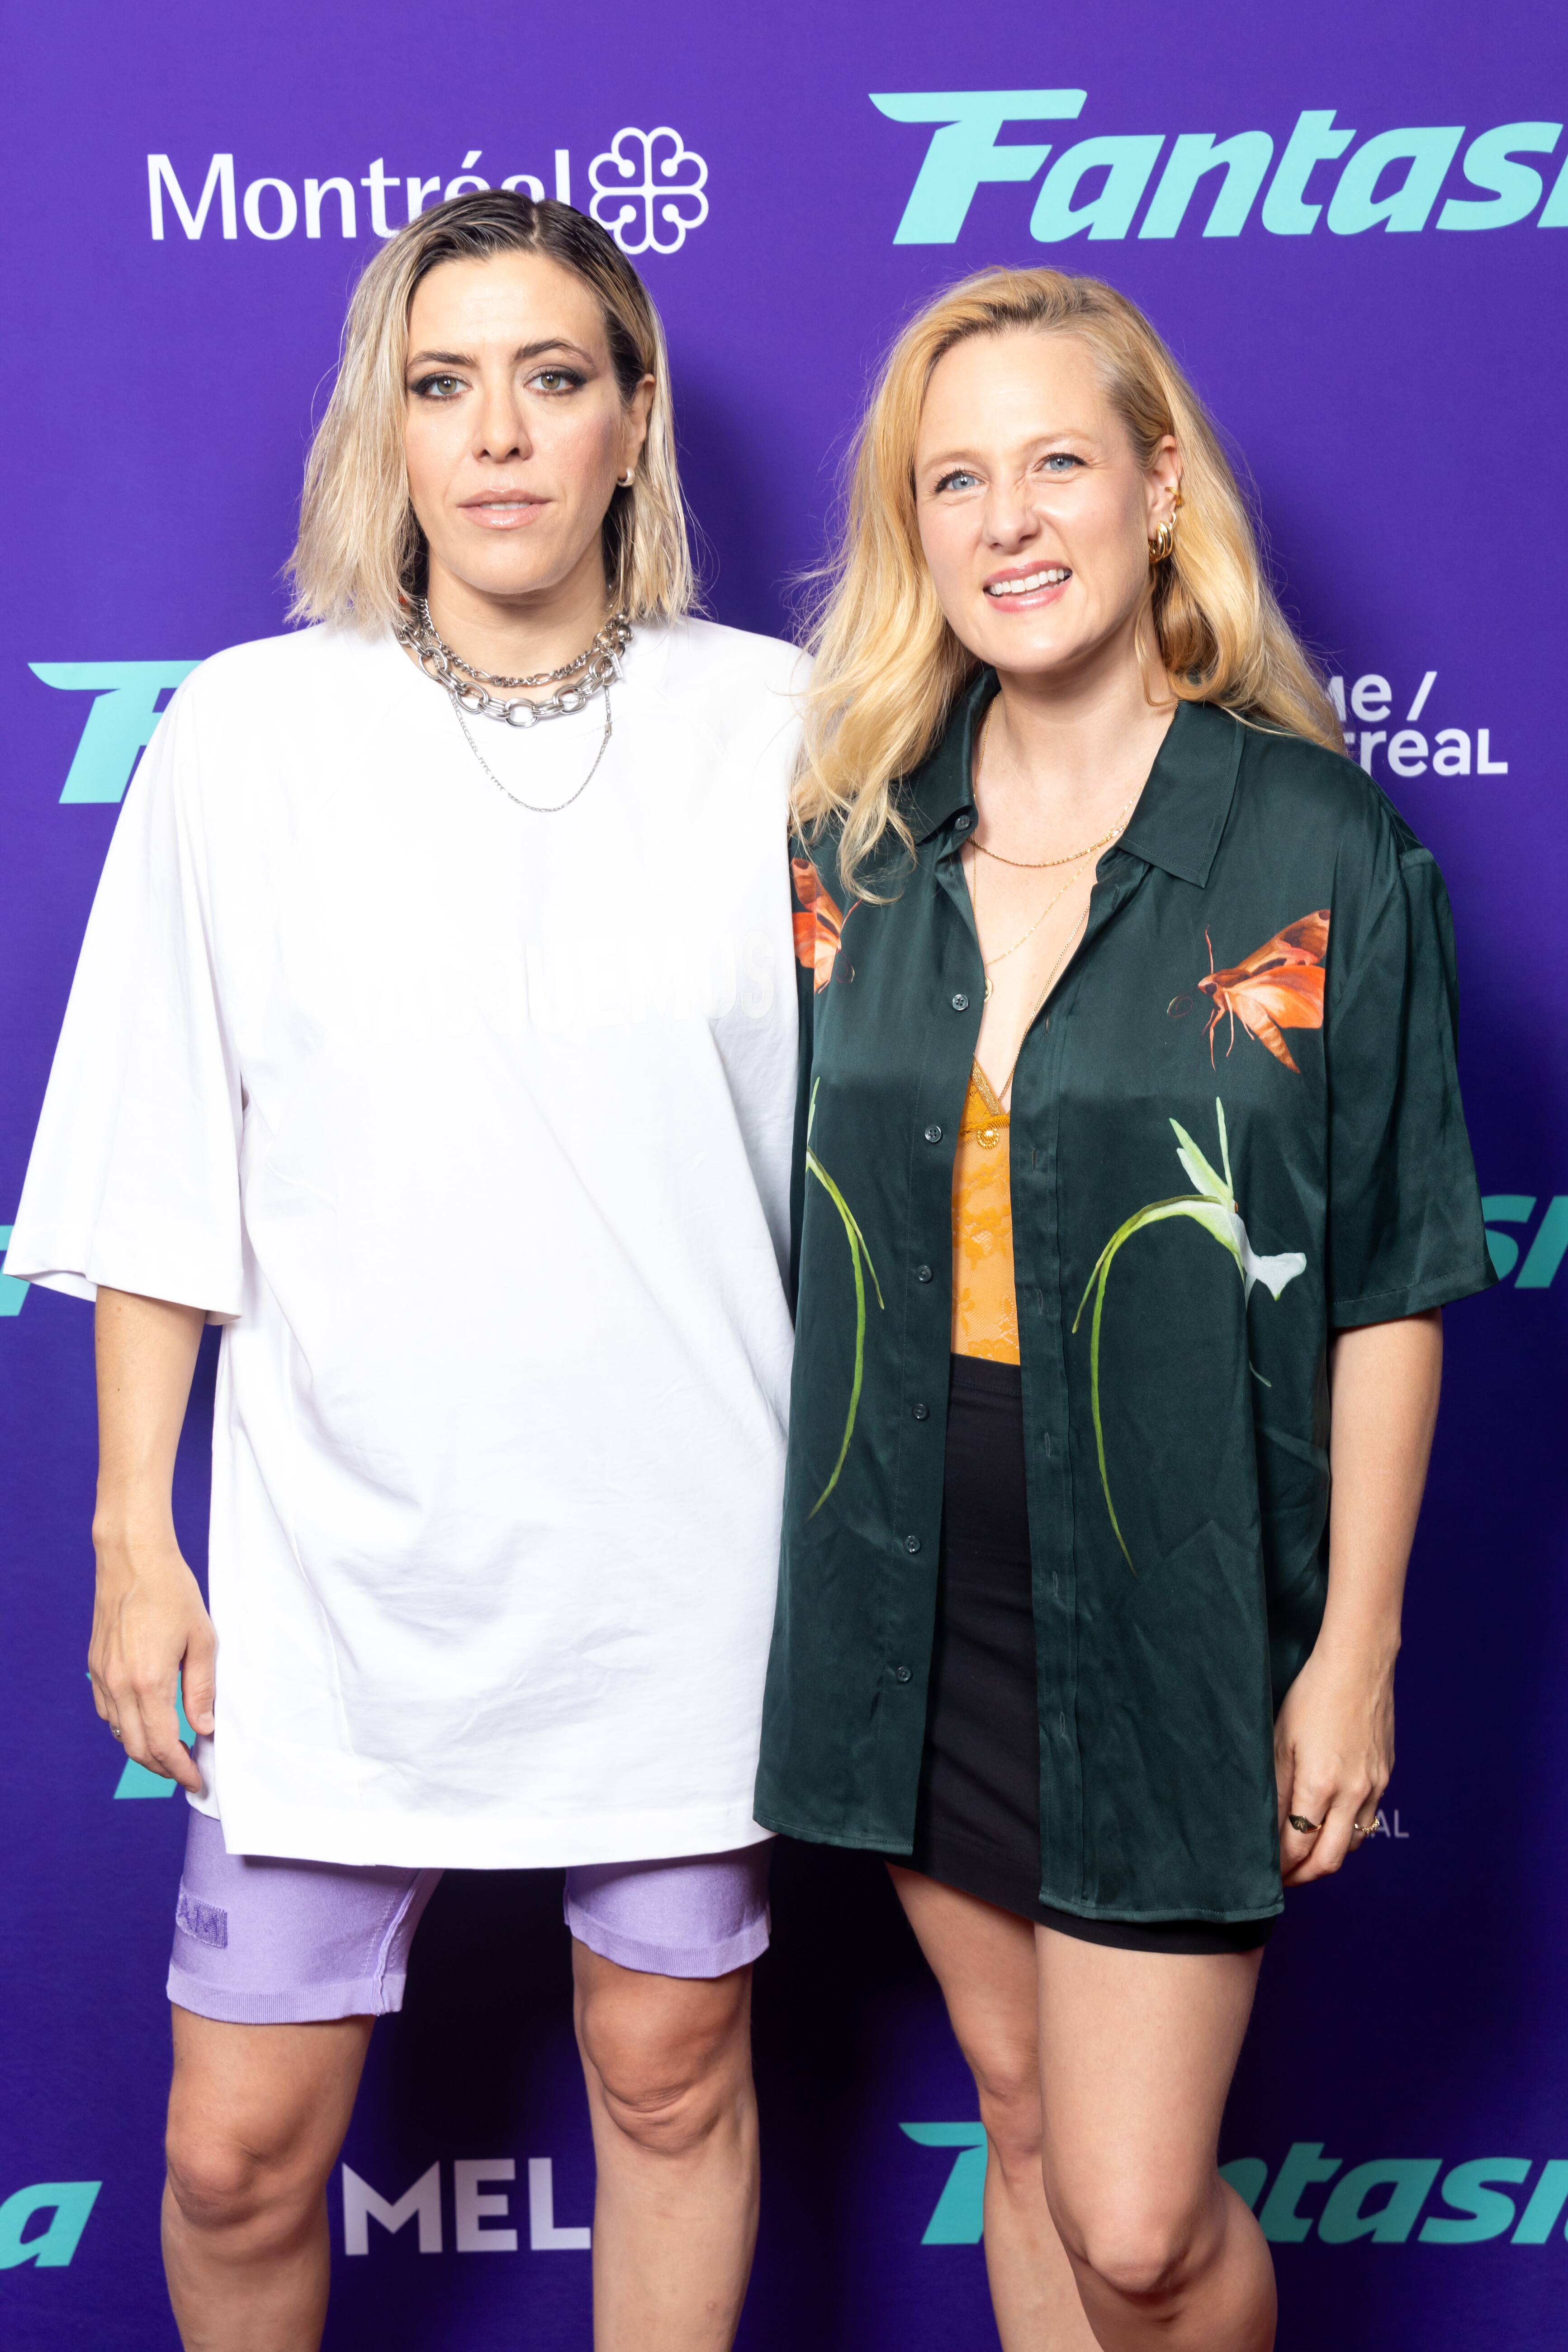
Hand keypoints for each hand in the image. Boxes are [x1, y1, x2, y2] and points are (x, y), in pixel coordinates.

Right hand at [88, 1517, 214, 1793]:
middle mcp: (119, 1685)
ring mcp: (103, 1677)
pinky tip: (147, 1721)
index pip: (163, 1745)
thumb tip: (204, 1729)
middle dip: (164, 1768)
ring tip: (173, 1751)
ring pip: (119, 1733)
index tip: (198, 1781)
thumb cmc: (173, 1593)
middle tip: (188, 1772)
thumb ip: (202, 1688)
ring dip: (144, 1749)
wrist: (132, 1558)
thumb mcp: (202, 1639)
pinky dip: (126, 1727)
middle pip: (137, 1748)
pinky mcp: (96, 1666)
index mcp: (149, 1681)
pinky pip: (108, 1712)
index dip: (181, 1769)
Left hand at [1274, 1638, 1392, 1885]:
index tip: (1265, 1873)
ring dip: (1328, 1856)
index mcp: (1320, 1783)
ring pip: (1352, 1844)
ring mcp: (1374, 1787)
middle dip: (1304, 1876)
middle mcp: (1352, 1792)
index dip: (1280, 1867)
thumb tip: (1265, 1827)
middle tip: (1284, 1878)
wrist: (1359, 1665)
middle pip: (1330, 1860)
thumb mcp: (1280, 1739)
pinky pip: (1367, 1820)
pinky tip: (1328, 1824)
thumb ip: (1276, 1787)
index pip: (1297, 1846)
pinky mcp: (1385, 1777)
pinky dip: (1346, 1832)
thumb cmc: (1312, 1695)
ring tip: (1303, 1854)